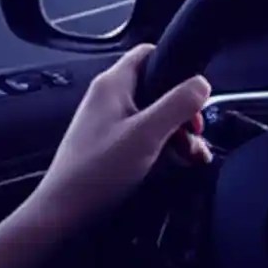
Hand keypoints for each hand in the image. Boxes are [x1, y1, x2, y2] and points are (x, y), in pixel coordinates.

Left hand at [26, 44, 212, 231]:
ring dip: (177, 133)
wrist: (65, 213)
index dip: (177, 67)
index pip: (149, 54)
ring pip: (155, 115)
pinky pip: (146, 136)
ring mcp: (109, 122)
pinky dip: (164, 147)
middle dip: (183, 111)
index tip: (194, 94)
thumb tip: (202, 84)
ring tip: (190, 155)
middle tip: (194, 133)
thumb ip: (178, 105)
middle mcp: (109, 99)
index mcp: (113, 85)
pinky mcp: (111, 145)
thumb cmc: (95, 173)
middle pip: (159, 89)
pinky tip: (174, 164)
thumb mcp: (147, 134)